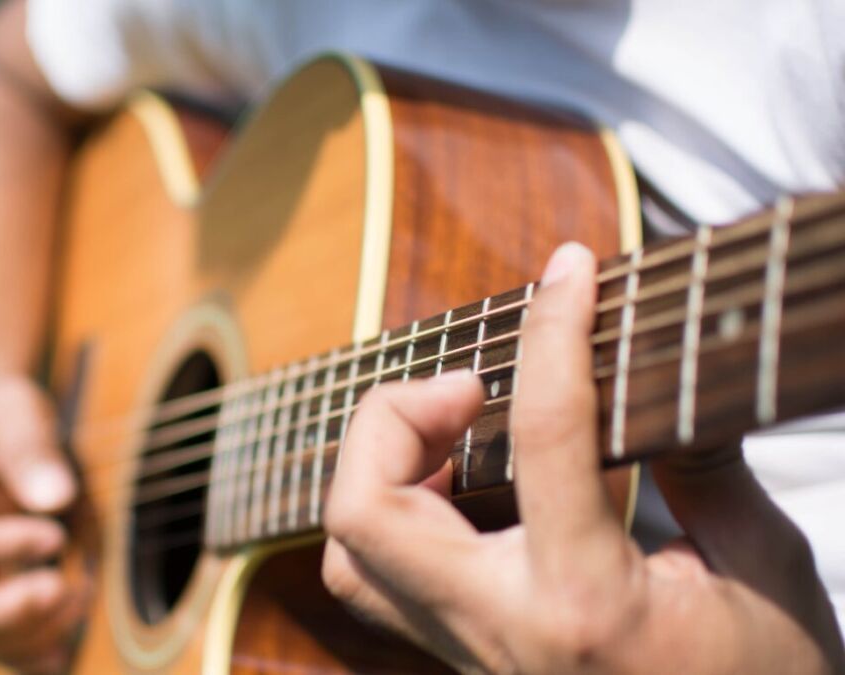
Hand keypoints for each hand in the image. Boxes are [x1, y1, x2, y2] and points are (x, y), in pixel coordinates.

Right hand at [0, 374, 84, 672]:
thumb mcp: (15, 406)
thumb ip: (30, 446)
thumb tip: (54, 499)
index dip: (5, 545)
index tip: (58, 535)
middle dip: (4, 611)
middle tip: (63, 594)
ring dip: (22, 634)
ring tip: (79, 604)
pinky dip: (20, 652)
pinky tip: (60, 654)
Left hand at [322, 243, 844, 673]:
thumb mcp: (767, 571)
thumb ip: (708, 466)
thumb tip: (667, 367)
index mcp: (588, 603)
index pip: (546, 436)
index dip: (554, 331)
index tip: (571, 272)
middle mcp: (502, 630)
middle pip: (366, 510)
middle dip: (395, 415)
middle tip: (471, 385)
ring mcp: (468, 653)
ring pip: (349, 554)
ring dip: (377, 466)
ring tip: (451, 431)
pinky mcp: (459, 658)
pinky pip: (375, 583)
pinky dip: (386, 513)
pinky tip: (450, 484)